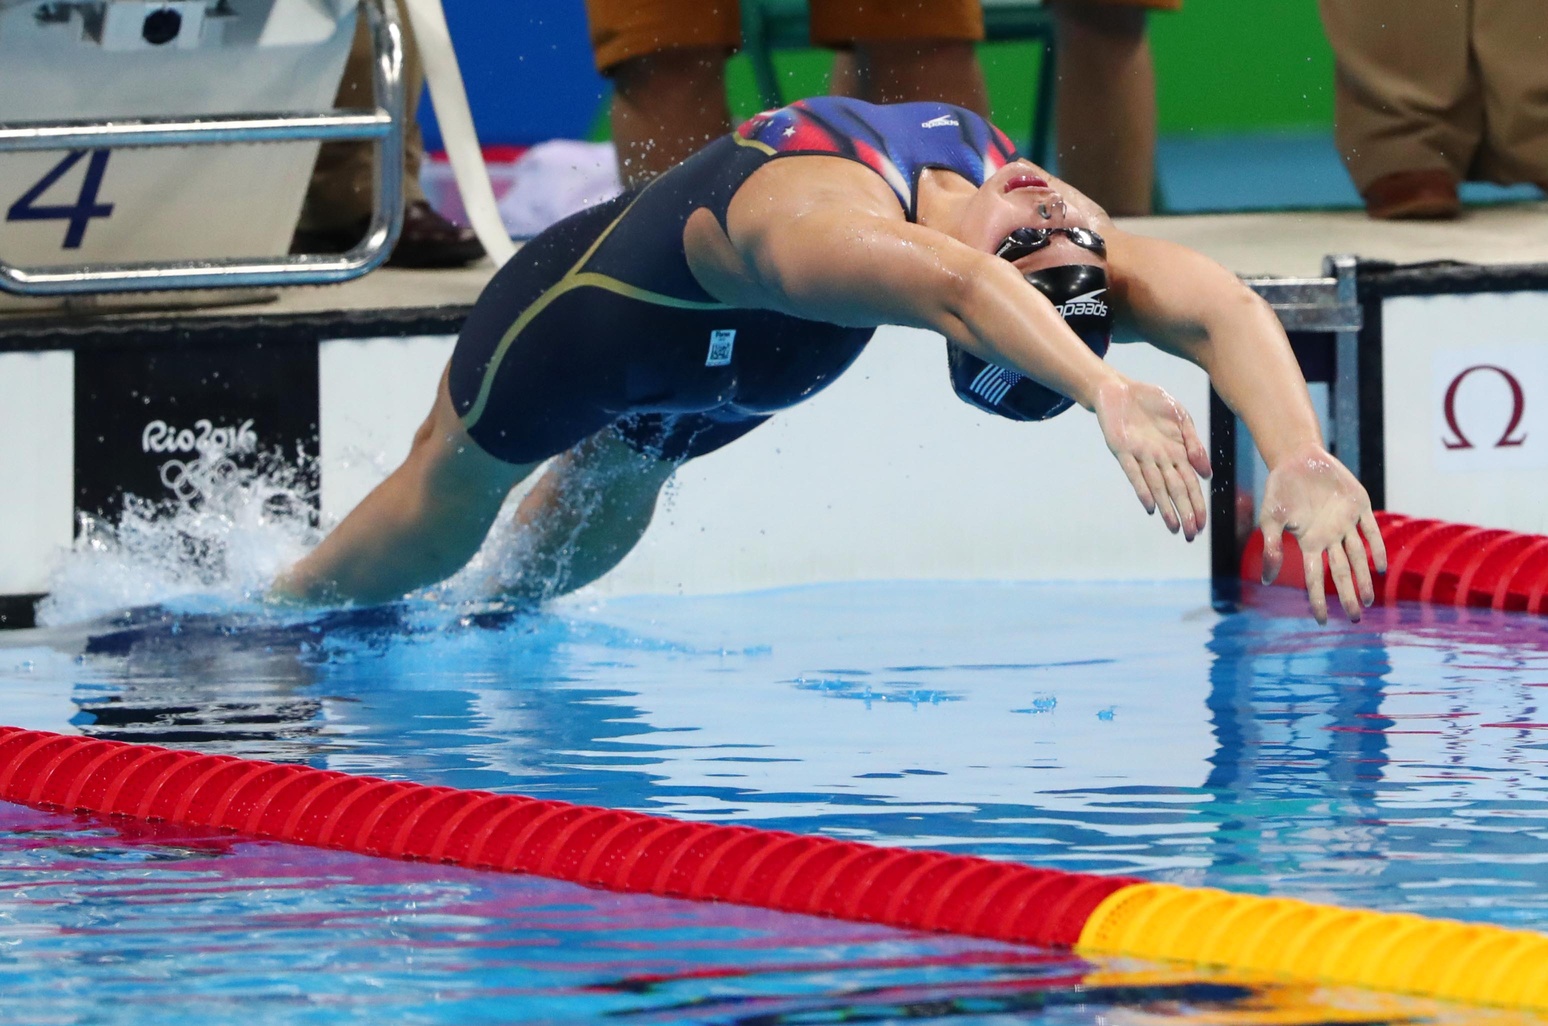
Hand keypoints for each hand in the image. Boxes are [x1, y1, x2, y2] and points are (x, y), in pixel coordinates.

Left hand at [1094, 377, 1212, 540]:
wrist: (1120, 389)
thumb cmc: (1152, 404)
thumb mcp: (1181, 417)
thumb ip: (1194, 443)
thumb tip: (1208, 474)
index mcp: (1176, 453)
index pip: (1189, 484)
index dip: (1196, 504)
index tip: (1202, 524)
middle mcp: (1159, 459)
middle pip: (1175, 490)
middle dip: (1184, 513)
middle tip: (1190, 536)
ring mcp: (1140, 455)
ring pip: (1156, 487)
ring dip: (1165, 507)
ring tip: (1173, 527)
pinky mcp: (1122, 449)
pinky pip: (1133, 472)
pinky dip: (1142, 489)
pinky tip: (1150, 505)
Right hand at [1259, 443, 1387, 624]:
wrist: (1297, 459)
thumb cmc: (1280, 489)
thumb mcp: (1270, 519)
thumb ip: (1270, 548)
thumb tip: (1266, 580)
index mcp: (1309, 542)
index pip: (1315, 578)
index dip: (1318, 600)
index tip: (1323, 622)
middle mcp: (1329, 537)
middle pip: (1341, 573)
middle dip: (1348, 596)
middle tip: (1356, 619)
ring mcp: (1345, 523)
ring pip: (1358, 557)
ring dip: (1363, 579)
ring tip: (1368, 601)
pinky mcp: (1359, 506)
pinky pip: (1370, 531)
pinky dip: (1376, 548)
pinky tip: (1379, 566)